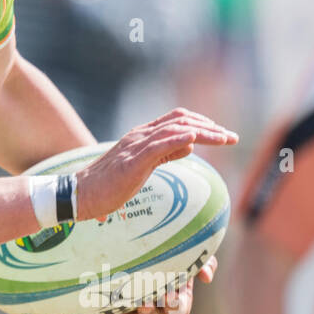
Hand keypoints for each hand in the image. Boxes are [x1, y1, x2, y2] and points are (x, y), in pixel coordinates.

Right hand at [74, 108, 237, 221]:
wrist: (80, 194)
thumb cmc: (109, 185)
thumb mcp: (142, 166)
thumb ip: (165, 154)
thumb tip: (190, 145)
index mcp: (142, 136)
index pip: (177, 120)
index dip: (203, 123)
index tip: (223, 135)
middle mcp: (140, 135)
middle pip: (181, 120)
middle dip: (210, 127)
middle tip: (232, 138)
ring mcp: (135, 146)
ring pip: (175, 130)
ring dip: (204, 132)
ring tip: (224, 139)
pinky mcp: (132, 161)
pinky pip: (159, 145)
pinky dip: (179, 139)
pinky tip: (196, 139)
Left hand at [86, 255, 217, 313]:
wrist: (143, 239)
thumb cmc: (173, 246)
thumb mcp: (191, 250)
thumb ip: (205, 260)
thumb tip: (206, 277)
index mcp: (177, 296)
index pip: (179, 310)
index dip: (175, 306)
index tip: (170, 297)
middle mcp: (156, 305)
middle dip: (149, 313)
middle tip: (143, 305)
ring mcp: (135, 306)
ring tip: (119, 313)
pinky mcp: (116, 302)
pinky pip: (109, 313)